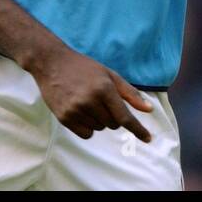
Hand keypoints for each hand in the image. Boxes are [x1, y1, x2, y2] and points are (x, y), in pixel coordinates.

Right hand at [29, 43, 154, 141]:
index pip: (124, 116)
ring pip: (99, 129)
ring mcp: (75, 111)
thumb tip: (148, 109)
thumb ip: (130, 93)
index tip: (148, 138)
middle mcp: (90, 101)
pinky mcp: (64, 118)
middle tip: (103, 100)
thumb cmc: (84, 68)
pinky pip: (86, 134)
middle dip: (113, 115)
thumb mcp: (110, 74)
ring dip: (99, 120)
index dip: (138, 129)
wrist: (52, 63)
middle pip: (113, 124)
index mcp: (104, 89)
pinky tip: (81, 111)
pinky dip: (88, 127)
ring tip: (88, 102)